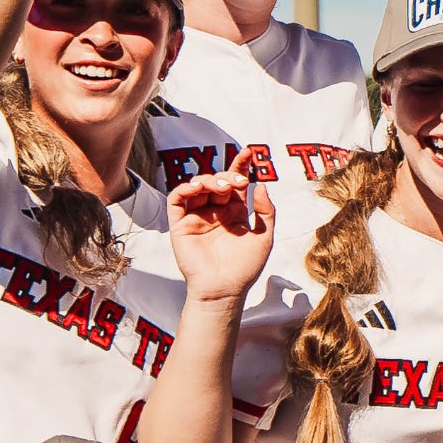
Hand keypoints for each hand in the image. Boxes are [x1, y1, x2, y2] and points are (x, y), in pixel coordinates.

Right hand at [169, 176, 274, 304]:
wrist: (225, 289)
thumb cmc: (245, 268)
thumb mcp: (264, 237)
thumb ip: (266, 211)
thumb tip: (261, 185)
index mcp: (234, 212)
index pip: (235, 183)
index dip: (240, 166)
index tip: (249, 153)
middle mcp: (215, 212)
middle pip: (217, 181)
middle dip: (227, 175)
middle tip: (238, 181)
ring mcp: (197, 217)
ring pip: (197, 186)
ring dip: (208, 179)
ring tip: (221, 187)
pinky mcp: (180, 224)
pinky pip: (177, 199)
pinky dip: (185, 188)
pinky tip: (197, 188)